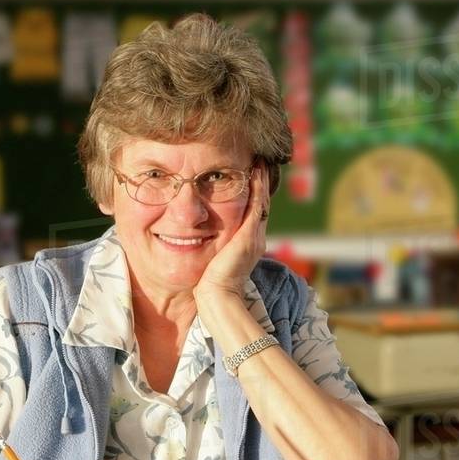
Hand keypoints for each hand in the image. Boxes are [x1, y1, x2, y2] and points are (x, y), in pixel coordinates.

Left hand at [195, 162, 269, 302]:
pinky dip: (257, 186)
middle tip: (259, 162)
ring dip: (261, 180)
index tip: (249, 176)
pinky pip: (257, 204)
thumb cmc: (208, 286)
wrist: (216, 297)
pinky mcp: (249, 235)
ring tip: (260, 162)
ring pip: (262, 201)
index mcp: (247, 245)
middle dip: (260, 183)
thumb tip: (195, 238)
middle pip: (262, 204)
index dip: (253, 194)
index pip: (253, 213)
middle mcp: (255, 239)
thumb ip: (212, 248)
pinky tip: (255, 171)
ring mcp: (254, 236)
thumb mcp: (211, 260)